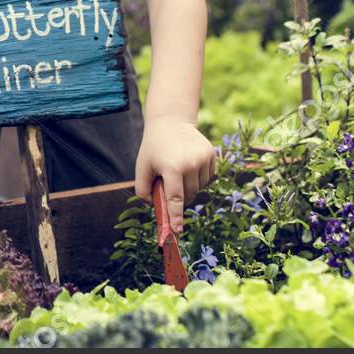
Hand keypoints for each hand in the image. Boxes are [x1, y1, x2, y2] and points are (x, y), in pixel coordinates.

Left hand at [134, 116, 217, 234]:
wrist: (171, 122)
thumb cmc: (154, 147)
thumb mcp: (142, 166)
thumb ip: (142, 190)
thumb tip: (154, 207)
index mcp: (172, 168)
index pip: (175, 199)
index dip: (176, 217)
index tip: (177, 231)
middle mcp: (190, 164)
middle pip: (188, 195)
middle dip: (179, 197)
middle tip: (170, 184)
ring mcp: (203, 159)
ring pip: (199, 188)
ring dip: (190, 186)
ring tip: (178, 170)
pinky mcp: (212, 155)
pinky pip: (208, 178)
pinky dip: (199, 178)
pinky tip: (189, 165)